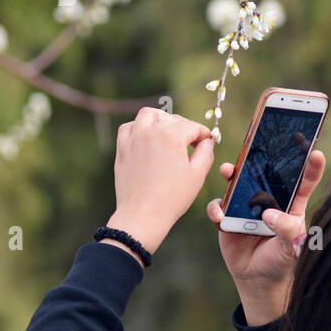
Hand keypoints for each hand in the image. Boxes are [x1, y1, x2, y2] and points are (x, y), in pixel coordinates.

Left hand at [107, 108, 215, 253]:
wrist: (143, 215)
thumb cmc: (172, 197)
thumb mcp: (197, 175)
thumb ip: (206, 152)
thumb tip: (207, 141)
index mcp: (171, 136)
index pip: (192, 126)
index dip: (204, 134)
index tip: (208, 141)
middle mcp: (151, 131)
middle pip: (173, 119)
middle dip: (186, 127)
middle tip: (193, 142)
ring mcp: (134, 139)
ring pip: (148, 115)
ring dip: (161, 119)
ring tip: (169, 131)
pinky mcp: (122, 149)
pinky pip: (129, 127)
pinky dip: (139, 127)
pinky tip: (147, 137)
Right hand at [206, 149, 325, 322]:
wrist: (258, 280)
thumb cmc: (281, 260)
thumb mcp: (292, 247)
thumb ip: (287, 230)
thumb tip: (269, 214)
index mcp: (291, 205)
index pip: (304, 183)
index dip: (311, 167)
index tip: (316, 153)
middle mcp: (269, 200)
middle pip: (265, 174)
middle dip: (260, 158)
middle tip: (257, 144)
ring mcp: (247, 207)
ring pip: (238, 183)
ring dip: (232, 174)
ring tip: (228, 171)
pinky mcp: (228, 218)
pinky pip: (220, 208)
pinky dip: (217, 209)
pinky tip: (219, 216)